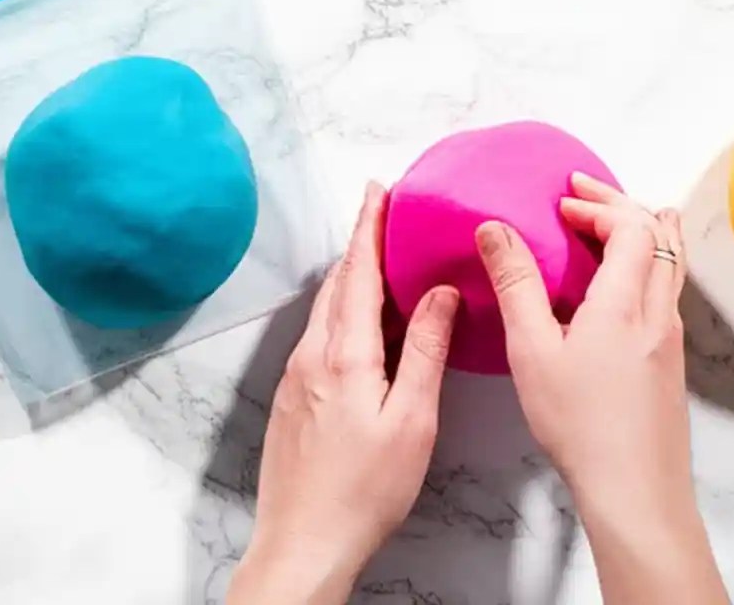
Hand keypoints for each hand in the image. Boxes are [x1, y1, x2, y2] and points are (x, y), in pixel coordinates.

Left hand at [229, 183, 459, 604]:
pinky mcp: (294, 400)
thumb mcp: (411, 419)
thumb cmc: (363, 491)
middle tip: (386, 217)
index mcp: (343, 356)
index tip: (378, 191)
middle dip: (362, 247)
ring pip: (328, 313)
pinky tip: (366, 329)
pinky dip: (345, 317)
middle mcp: (312, 357)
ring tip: (383, 265)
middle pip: (338, 286)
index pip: (357, 273)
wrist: (304, 542)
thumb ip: (424, 351)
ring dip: (354, 282)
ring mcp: (297, 379)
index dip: (369, 228)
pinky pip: (321, 340)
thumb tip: (439, 295)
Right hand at [476, 172, 728, 603]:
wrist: (635, 489)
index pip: (631, 225)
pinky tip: (621, 286)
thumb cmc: (580, 424)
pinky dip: (648, 263)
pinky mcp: (671, 360)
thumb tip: (495, 229)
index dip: (600, 203)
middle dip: (621, 205)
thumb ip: (515, 285)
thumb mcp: (532, 351)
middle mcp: (659, 311)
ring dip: (643, 230)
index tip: (563, 202)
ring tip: (614, 220)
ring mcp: (672, 337)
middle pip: (660, 234)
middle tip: (583, 196)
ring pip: (672, 262)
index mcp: (626, 302)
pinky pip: (668, 290)